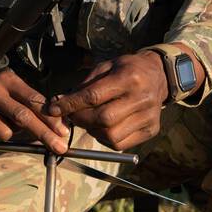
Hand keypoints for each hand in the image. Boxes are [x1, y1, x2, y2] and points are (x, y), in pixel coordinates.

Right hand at [0, 71, 70, 153]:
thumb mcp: (13, 96)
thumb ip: (33, 109)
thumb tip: (59, 129)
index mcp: (7, 80)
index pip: (33, 100)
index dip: (50, 118)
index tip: (63, 132)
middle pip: (22, 116)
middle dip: (43, 133)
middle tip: (59, 147)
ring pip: (5, 132)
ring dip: (7, 135)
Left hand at [43, 52, 168, 149]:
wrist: (158, 75)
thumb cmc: (126, 70)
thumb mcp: (105, 67)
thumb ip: (83, 86)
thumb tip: (58, 103)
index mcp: (129, 78)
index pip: (93, 96)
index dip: (70, 105)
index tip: (53, 109)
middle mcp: (142, 98)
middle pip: (103, 119)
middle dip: (80, 119)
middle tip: (72, 115)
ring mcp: (149, 117)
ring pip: (111, 135)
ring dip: (92, 131)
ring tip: (89, 120)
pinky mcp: (152, 130)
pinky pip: (120, 144)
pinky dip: (104, 138)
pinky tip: (102, 127)